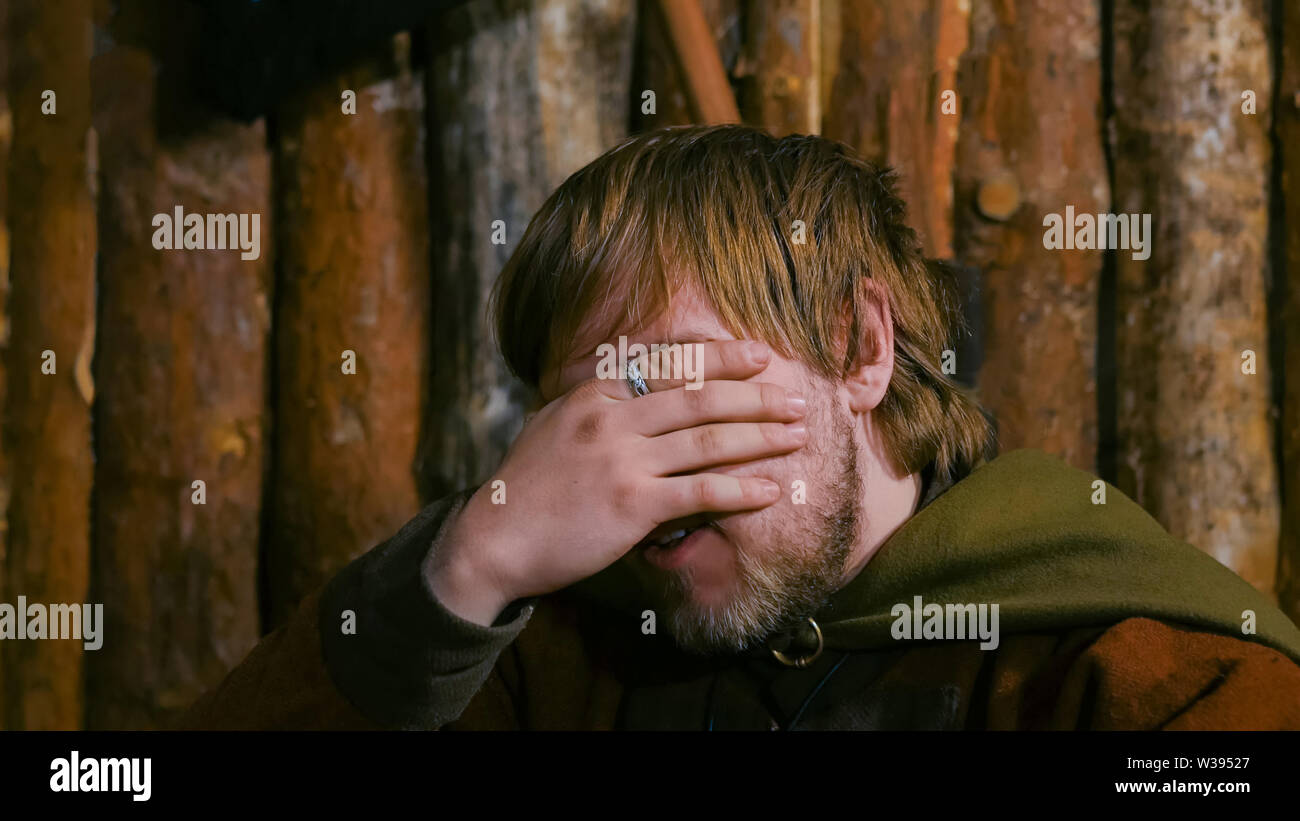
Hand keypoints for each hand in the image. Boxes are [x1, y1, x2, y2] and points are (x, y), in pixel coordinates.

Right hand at [428, 340, 807, 624]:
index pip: (670, 365)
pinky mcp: (634, 505)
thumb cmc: (526, 487)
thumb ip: (599, 406)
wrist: (495, 538)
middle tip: (794, 396)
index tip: (759, 355)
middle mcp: (612, 420)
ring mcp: (623, 461)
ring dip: (761, 436)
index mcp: (594, 394)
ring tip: (796, 435)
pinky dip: (742, 489)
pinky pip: (702, 492)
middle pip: (700, 397)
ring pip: (709, 440)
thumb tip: (638, 390)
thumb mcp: (555, 425)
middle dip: (755, 395)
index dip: (721, 358)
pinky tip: (770, 489)